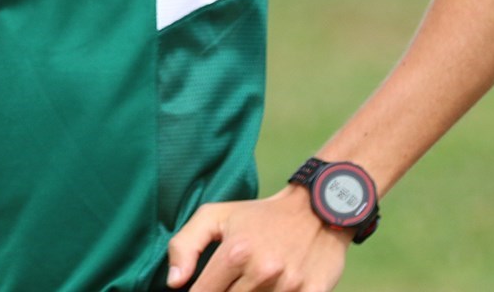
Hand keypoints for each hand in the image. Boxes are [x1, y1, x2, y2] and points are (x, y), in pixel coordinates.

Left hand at [166, 187, 349, 291]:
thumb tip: (174, 283)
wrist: (318, 209)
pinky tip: (275, 288)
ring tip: (253, 282)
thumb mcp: (216, 216)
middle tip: (234, 280)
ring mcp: (289, 286)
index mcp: (236, 252)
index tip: (207, 286)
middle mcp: (263, 271)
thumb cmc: (261, 216)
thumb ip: (185, 245)